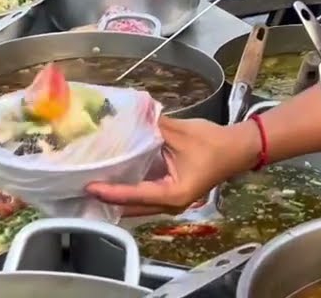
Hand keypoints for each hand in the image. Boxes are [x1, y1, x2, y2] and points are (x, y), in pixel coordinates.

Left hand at [86, 117, 258, 214]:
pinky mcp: (170, 193)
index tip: (89, 186)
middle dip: (108, 199)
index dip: (111, 191)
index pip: (135, 195)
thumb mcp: (180, 132)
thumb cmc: (212, 143)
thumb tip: (128, 112)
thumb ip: (152, 124)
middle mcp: (170, 204)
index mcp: (173, 194)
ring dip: (117, 196)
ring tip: (93, 181)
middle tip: (82, 186)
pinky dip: (128, 189)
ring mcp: (170, 201)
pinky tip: (114, 176)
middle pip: (132, 207)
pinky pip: (144, 196)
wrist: (237, 149)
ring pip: (137, 205)